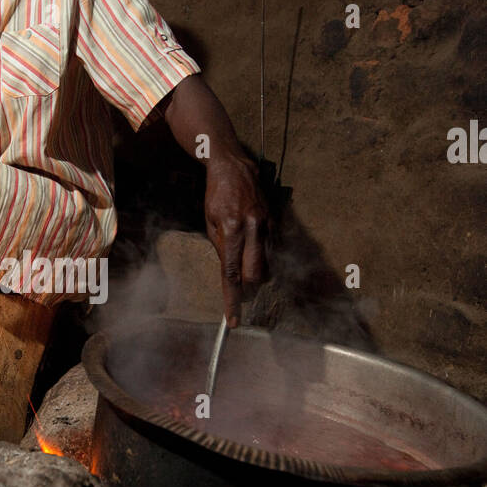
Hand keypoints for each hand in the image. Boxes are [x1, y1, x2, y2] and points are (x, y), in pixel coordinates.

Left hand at [204, 153, 269, 326]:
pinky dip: (265, 257)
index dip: (233, 299)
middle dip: (248, 287)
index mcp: (231, 229)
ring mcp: (267, 224)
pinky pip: (274, 250)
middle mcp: (252, 227)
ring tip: (246, 267)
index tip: (233, 320)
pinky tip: (256, 252)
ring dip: (257, 272)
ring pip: (268, 264)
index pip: (232, 273)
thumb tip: (230, 272)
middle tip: (240, 292)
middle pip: (255, 274)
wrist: (234, 166)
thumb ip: (220, 248)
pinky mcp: (276, 221)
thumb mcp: (209, 221)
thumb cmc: (216, 195)